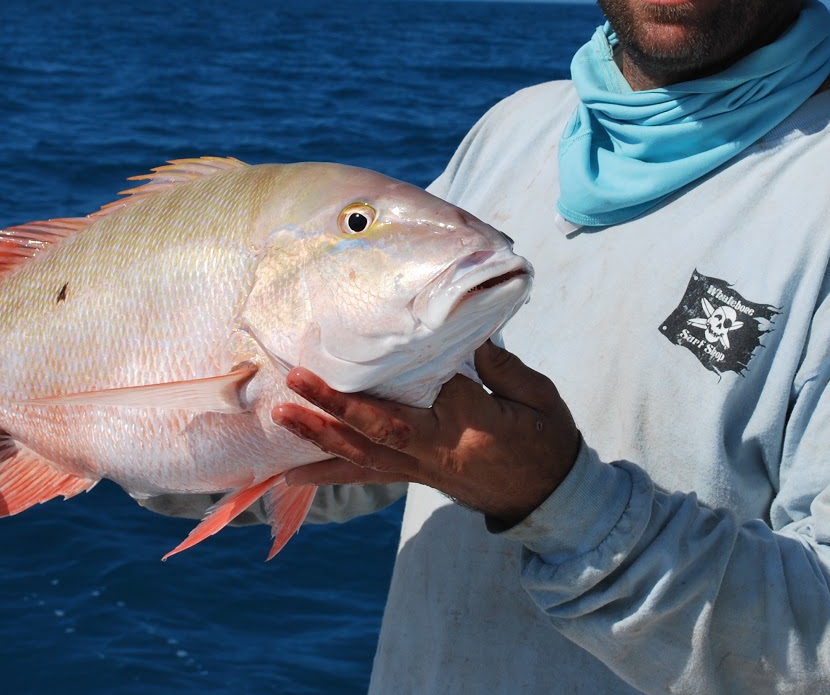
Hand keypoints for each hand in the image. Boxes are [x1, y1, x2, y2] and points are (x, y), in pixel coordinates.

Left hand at [272, 342, 581, 526]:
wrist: (548, 500)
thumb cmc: (547, 441)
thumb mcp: (541, 398)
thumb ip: (503, 367)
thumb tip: (469, 332)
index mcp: (474, 425)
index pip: (434, 389)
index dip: (410, 363)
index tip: (385, 330)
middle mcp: (440, 449)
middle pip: (383, 426)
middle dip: (338, 404)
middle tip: (298, 381)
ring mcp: (422, 468)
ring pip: (364, 455)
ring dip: (320, 437)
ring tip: (281, 417)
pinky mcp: (414, 476)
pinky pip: (367, 472)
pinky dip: (328, 470)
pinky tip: (290, 470)